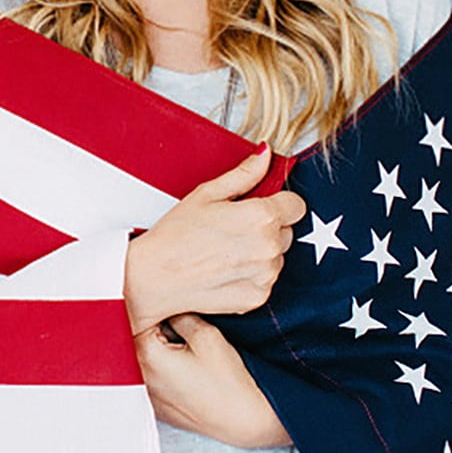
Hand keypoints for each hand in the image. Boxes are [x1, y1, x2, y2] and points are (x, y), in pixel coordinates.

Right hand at [123, 146, 305, 331]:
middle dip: (268, 226)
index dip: (279, 202)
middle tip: (233, 227)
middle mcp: (269, 247)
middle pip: (286, 230)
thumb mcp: (208, 193)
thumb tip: (265, 154)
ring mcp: (265, 275)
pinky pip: (266, 279)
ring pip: (277, 256)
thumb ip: (244, 174)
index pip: (296, 205)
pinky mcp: (258, 298)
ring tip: (226, 249)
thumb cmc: (176, 233)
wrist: (155, 276)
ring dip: (261, 251)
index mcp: (261, 216)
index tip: (262, 204)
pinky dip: (252, 274)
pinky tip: (226, 268)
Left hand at [135, 312, 291, 448]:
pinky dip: (163, 371)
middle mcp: (142, 379)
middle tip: (178, 326)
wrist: (245, 421)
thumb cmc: (228, 381)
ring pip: (144, 361)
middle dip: (154, 329)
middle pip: (137, 340)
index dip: (153, 308)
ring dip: (158, 351)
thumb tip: (166, 311)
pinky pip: (153, 381)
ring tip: (185, 350)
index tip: (167, 305)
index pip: (136, 319)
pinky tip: (186, 370)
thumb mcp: (206, 335)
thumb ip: (178, 316)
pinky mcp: (160, 410)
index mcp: (148, 356)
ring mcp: (149, 397)